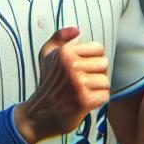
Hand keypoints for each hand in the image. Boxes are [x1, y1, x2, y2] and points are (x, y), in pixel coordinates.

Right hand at [13, 27, 109, 143]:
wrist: (39, 114)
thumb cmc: (47, 83)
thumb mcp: (47, 55)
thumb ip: (59, 37)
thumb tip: (77, 30)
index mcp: (65, 52)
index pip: (98, 48)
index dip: (94, 58)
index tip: (85, 67)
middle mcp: (71, 65)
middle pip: (104, 63)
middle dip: (97, 73)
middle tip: (86, 81)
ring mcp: (78, 83)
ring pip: (105, 81)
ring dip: (98, 88)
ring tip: (85, 91)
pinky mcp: (83, 101)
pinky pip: (104, 95)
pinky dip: (98, 100)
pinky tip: (86, 101)